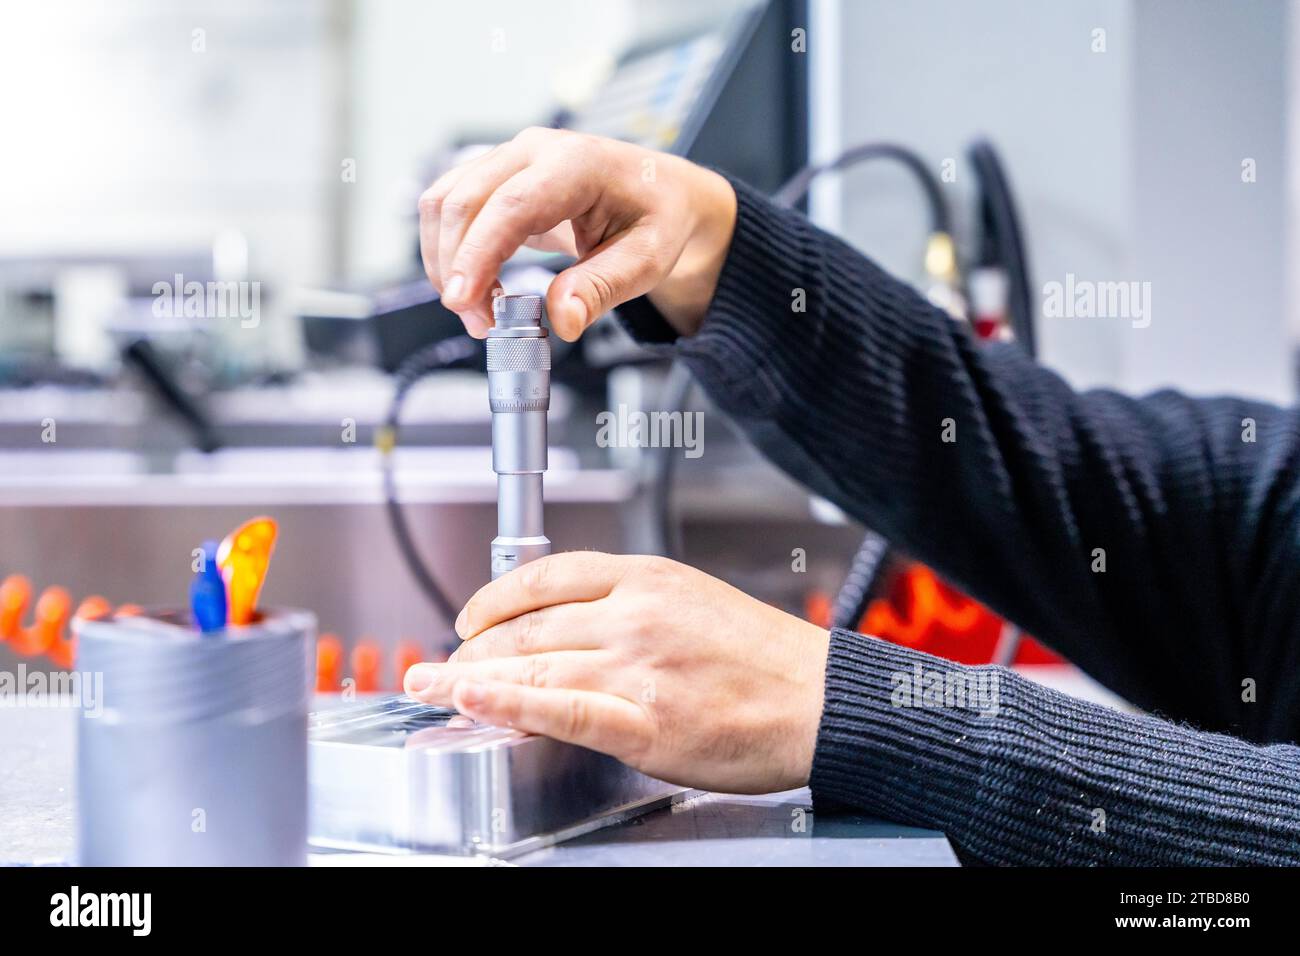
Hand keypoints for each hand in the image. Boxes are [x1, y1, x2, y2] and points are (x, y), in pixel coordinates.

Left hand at [403, 552, 829, 793]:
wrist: (822, 700)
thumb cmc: (768, 657)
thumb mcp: (696, 600)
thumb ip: (633, 605)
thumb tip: (572, 623)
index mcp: (648, 578)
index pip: (546, 576)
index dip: (493, 598)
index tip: (470, 618)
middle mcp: (635, 615)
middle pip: (528, 625)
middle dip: (473, 649)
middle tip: (442, 666)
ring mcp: (637, 668)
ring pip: (533, 667)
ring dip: (471, 679)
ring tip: (432, 687)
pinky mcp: (644, 722)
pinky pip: (561, 710)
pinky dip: (508, 706)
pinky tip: (472, 703)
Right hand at [418, 127, 736, 340]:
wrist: (660, 194)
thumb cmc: (657, 219)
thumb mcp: (647, 261)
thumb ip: (602, 288)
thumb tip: (562, 319)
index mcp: (577, 163)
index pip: (511, 205)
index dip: (478, 253)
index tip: (463, 299)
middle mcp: (535, 151)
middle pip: (464, 201)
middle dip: (456, 267)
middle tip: (479, 323)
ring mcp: (511, 158)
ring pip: (445, 201)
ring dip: (447, 261)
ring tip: (478, 312)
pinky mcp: (496, 176)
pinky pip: (451, 206)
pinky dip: (451, 250)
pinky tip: (476, 287)